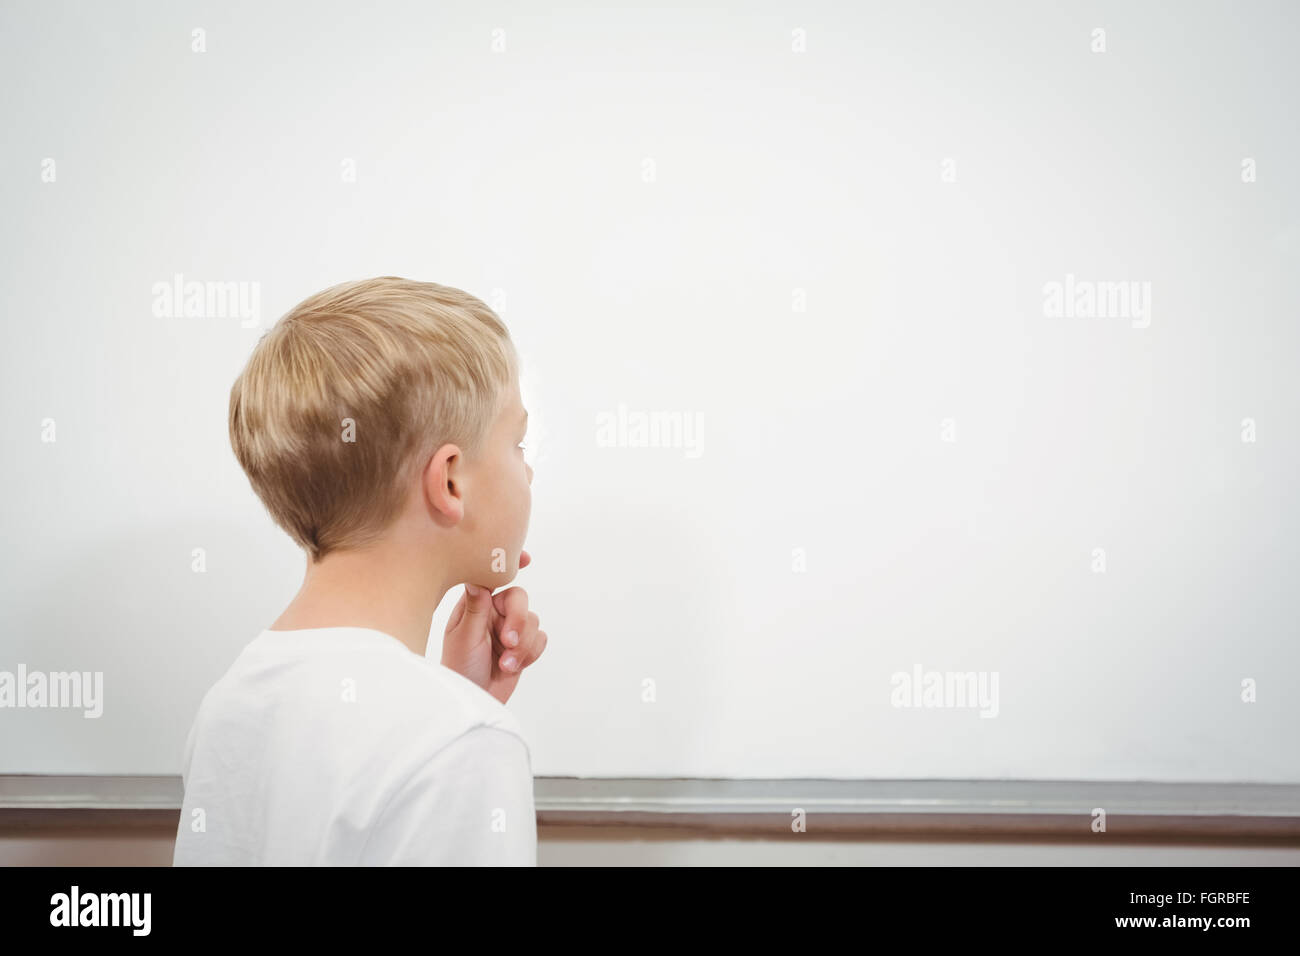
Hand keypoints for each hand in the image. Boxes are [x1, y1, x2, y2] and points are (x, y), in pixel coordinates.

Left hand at [441, 550, 547, 704]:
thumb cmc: (459, 668)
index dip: (510, 565)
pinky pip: (540, 638)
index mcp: (475, 604)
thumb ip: (475, 609)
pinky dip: (530, 654)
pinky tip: (512, 666)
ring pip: (533, 620)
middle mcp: (493, 613)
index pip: (492, 577)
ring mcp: (509, 629)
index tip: (527, 559)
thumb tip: (477, 579)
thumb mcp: (464, 638)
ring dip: (522, 645)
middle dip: (518, 620)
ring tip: (504, 664)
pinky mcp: (523, 646)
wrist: (474, 699)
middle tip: (508, 641)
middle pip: (519, 598)